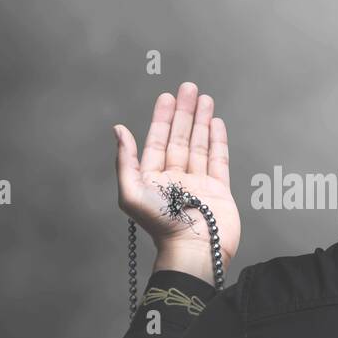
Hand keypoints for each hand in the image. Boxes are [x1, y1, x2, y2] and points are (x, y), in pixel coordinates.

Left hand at [114, 82, 239, 282]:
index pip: (158, 142)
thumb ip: (125, 160)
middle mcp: (175, 180)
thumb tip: (118, 129)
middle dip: (184, 113)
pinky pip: (218, 160)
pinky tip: (216, 123)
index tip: (167, 97)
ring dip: (202, 121)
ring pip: (199, 146)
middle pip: (180, 138)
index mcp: (153, 179)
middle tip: (189, 88)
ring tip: (205, 99)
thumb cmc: (161, 226)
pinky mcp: (219, 191)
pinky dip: (217, 141)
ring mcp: (198, 184)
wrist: (194, 250)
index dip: (162, 119)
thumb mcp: (132, 192)